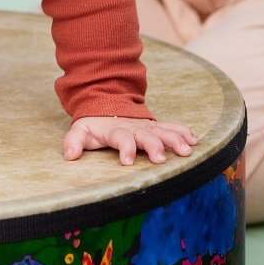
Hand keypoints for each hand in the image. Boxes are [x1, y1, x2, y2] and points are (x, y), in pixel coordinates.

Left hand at [63, 115, 196, 164]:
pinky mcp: (155, 126)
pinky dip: (183, 132)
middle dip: (154, 146)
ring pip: (163, 131)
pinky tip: (194, 141)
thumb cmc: (93, 124)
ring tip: (186, 151)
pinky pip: (171, 127)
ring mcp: (146, 126)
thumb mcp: (80, 131)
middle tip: (160, 160)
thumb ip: (73, 142)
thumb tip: (69, 155)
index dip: (124, 148)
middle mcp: (134, 128)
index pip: (121, 138)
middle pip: (146, 136)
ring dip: (175, 140)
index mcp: (115, 130)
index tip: (127, 161)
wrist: (105, 103)